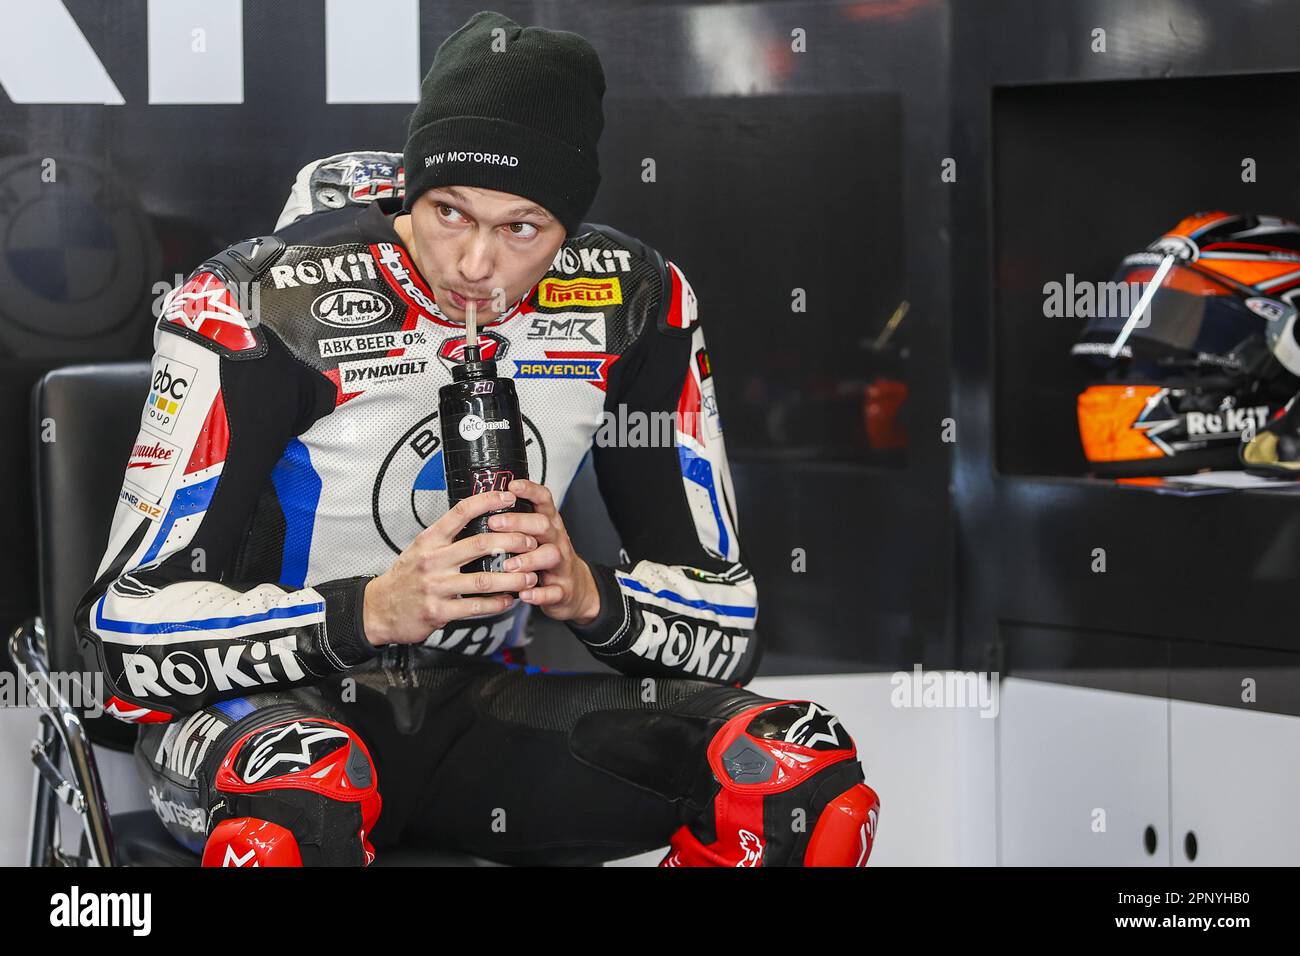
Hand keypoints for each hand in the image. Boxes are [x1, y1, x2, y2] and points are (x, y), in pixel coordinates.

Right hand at [362, 489, 540, 646]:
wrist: (379, 609)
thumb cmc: (406, 576)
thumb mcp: (421, 548)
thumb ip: (447, 536)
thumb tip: (480, 518)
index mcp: (430, 539)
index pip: (461, 512)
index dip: (487, 501)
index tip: (508, 496)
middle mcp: (433, 560)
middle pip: (480, 544)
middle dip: (512, 542)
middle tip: (531, 542)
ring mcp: (436, 586)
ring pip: (484, 580)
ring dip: (512, 579)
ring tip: (530, 578)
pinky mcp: (439, 611)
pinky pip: (475, 607)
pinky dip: (497, 604)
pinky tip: (509, 600)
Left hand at [484, 478, 601, 625]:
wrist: (575, 589)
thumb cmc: (546, 559)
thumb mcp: (537, 536)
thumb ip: (518, 523)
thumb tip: (483, 507)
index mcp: (549, 525)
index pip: (543, 500)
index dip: (529, 490)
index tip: (511, 485)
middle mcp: (557, 541)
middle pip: (543, 524)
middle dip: (519, 522)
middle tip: (494, 523)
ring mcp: (562, 565)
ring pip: (551, 555)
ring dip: (528, 559)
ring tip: (508, 565)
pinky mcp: (563, 589)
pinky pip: (553, 591)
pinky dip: (538, 594)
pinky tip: (523, 594)